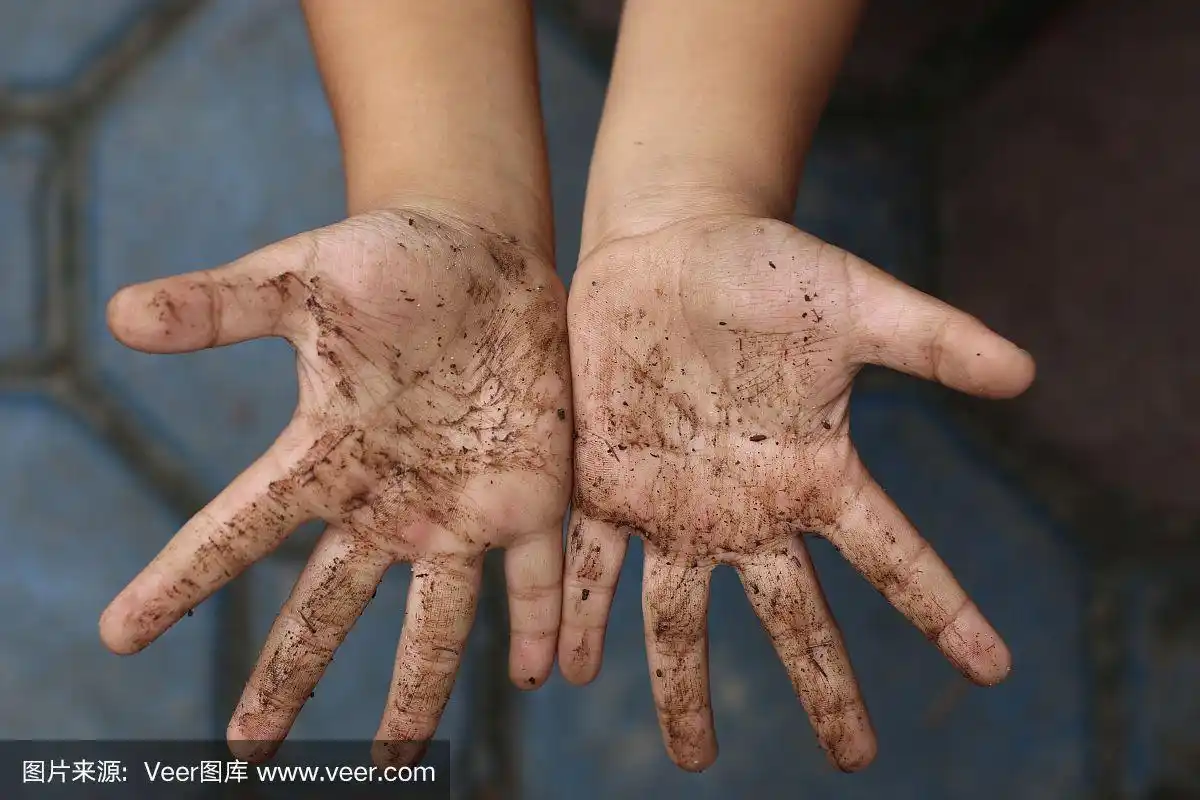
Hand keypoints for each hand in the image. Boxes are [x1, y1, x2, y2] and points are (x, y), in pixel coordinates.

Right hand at [99, 207, 570, 764]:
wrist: (482, 258)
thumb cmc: (388, 264)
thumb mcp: (303, 279)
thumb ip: (224, 304)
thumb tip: (117, 314)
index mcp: (325, 453)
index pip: (235, 529)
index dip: (177, 580)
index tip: (116, 633)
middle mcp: (387, 501)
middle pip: (328, 606)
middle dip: (288, 678)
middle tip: (250, 754)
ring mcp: (460, 506)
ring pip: (436, 619)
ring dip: (418, 691)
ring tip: (397, 763)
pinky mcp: (531, 493)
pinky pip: (536, 574)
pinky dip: (538, 623)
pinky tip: (537, 675)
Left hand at [561, 215, 1034, 771]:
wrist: (671, 246)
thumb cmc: (769, 268)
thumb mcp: (856, 301)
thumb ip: (932, 339)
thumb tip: (1028, 372)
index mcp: (816, 472)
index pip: (895, 557)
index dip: (946, 612)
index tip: (995, 669)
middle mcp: (750, 508)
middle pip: (794, 618)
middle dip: (824, 689)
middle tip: (855, 761)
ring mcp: (675, 505)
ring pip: (680, 616)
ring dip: (682, 686)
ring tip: (691, 757)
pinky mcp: (607, 483)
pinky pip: (589, 562)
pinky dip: (578, 615)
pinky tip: (570, 670)